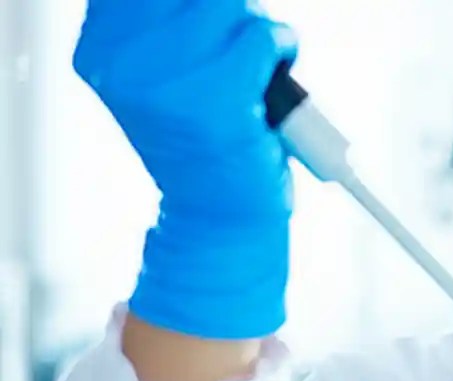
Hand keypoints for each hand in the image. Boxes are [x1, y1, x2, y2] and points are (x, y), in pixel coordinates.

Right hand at [73, 1, 297, 338]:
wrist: (217, 218)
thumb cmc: (201, 144)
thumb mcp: (159, 80)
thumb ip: (166, 28)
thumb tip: (217, 1)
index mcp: (100, 52)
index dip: (183, 5)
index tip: (200, 27)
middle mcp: (124, 63)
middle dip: (224, 11)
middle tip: (234, 47)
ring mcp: (171, 82)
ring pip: (231, 4)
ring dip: (255, 28)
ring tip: (254, 67)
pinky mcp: (221, 99)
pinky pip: (265, 37)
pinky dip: (283, 47)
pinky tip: (275, 76)